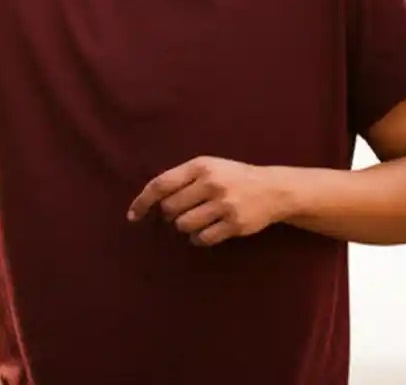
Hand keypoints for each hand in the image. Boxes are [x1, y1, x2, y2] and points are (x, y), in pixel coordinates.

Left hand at [127, 157, 296, 245]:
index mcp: (200, 166)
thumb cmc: (232, 177)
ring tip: (199, 219)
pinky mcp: (234, 224)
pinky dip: (199, 238)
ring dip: (186, 227)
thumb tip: (150, 201)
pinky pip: (202, 238)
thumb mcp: (208, 168)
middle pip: (170, 209)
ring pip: (184, 225)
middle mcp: (211, 183)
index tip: (132, 216)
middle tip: (185, 210)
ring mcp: (224, 204)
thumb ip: (181, 179)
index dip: (142, 201)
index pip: (161, 184)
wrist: (273, 189)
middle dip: (171, 214)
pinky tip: (207, 231)